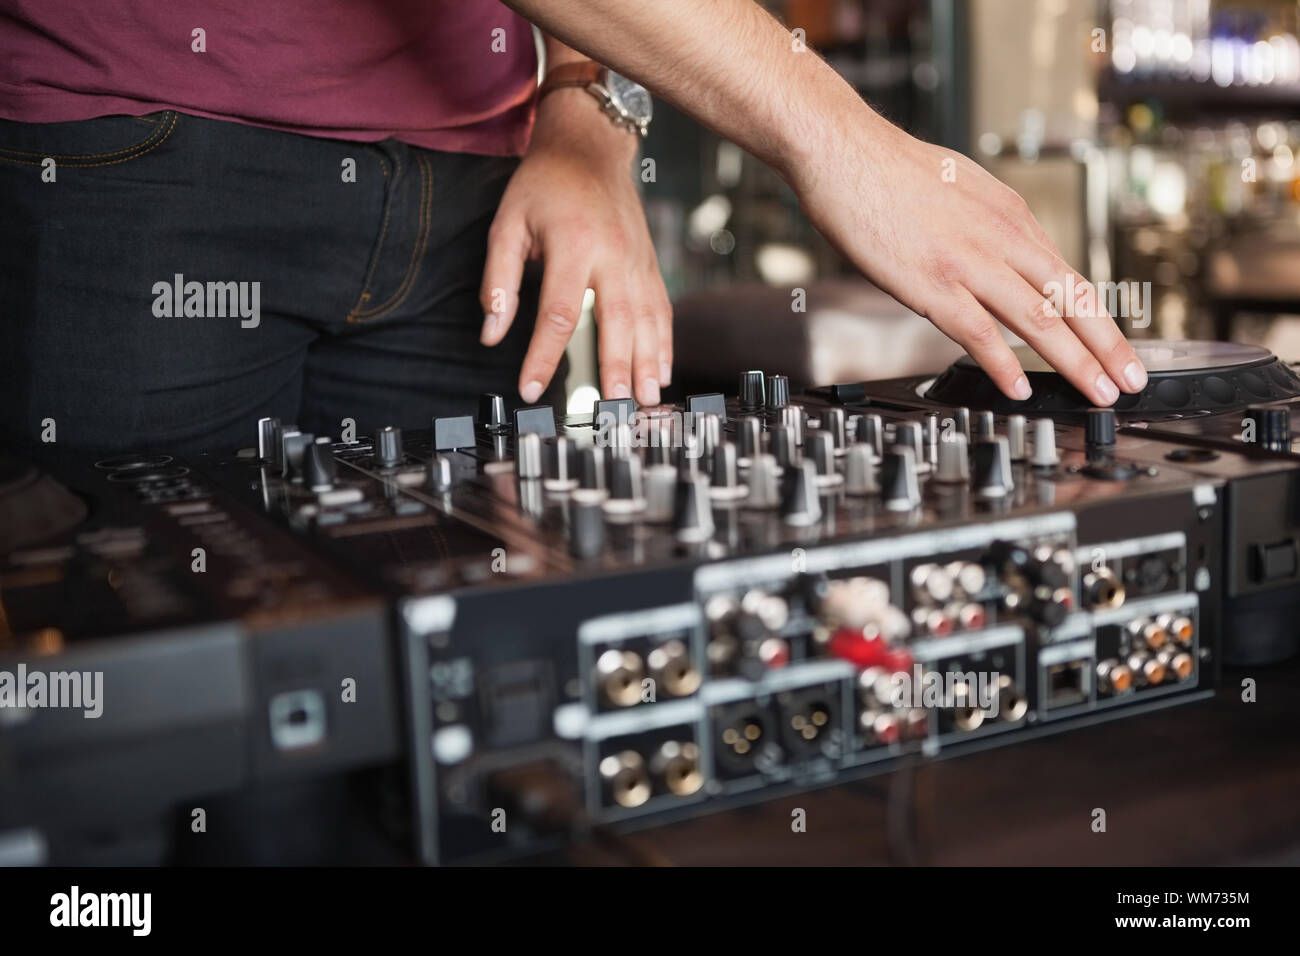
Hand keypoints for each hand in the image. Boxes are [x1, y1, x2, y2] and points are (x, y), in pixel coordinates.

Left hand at [478, 95, 671, 405]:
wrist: (590, 147)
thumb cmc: (544, 185)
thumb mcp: (507, 224)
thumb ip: (499, 280)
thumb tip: (491, 333)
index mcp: (573, 244)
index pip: (559, 312)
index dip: (544, 355)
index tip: (530, 388)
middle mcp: (613, 255)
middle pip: (617, 321)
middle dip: (616, 368)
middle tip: (613, 407)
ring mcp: (638, 261)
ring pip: (647, 320)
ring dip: (647, 364)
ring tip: (645, 401)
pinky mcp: (650, 265)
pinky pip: (661, 310)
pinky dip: (664, 344)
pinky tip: (660, 372)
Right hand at [790, 116, 1146, 405]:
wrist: (844, 151)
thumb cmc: (889, 170)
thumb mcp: (961, 189)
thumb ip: (988, 227)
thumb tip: (1001, 257)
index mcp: (1010, 215)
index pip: (1070, 276)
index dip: (1100, 318)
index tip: (1118, 348)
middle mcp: (1001, 238)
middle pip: (1071, 299)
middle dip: (1108, 346)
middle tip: (1131, 380)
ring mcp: (969, 263)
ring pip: (1039, 319)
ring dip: (1075, 362)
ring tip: (1098, 393)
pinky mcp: (932, 284)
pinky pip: (978, 333)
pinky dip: (1003, 366)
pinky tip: (1019, 390)